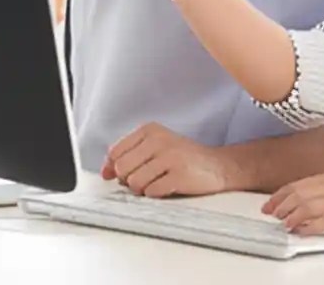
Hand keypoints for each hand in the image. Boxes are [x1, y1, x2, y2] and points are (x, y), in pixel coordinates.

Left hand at [103, 122, 242, 197]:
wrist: (218, 166)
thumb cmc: (183, 159)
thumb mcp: (155, 148)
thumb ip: (128, 157)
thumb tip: (105, 172)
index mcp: (150, 130)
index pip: (115, 153)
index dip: (115, 169)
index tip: (126, 174)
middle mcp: (159, 140)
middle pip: (122, 169)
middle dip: (130, 180)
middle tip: (148, 178)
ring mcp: (170, 156)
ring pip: (134, 183)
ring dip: (144, 189)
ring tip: (160, 181)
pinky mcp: (179, 174)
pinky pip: (151, 192)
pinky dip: (157, 194)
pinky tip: (169, 186)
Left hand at [263, 172, 323, 239]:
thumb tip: (302, 204)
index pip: (298, 185)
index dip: (280, 195)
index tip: (269, 204)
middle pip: (298, 194)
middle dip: (281, 205)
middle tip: (272, 215)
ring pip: (307, 206)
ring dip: (292, 216)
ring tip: (285, 225)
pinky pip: (323, 221)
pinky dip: (308, 227)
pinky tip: (301, 232)